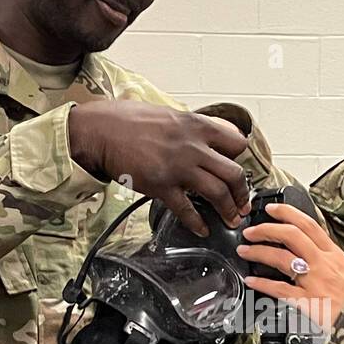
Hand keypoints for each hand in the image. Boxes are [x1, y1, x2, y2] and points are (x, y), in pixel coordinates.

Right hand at [67, 101, 250, 236]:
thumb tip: (208, 138)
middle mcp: (193, 147)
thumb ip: (192, 128)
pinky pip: (187, 210)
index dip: (241, 159)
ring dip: (229, 211)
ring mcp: (178, 168)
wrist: (100, 131)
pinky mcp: (162, 187)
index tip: (239, 169)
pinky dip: (198, 223)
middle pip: (233, 173)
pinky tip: (203, 229)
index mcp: (197, 126)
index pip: (237, 143)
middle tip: (243, 204)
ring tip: (232, 220)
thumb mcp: (169, 114)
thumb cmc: (129, 120)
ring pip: (217, 193)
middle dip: (242, 193)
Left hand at [238, 203, 343, 329]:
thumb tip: (307, 249)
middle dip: (266, 230)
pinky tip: (251, 280)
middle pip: (290, 236)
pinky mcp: (307, 301)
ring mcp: (313, 281)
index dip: (287, 213)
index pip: (308, 224)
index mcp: (332, 253)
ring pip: (281, 258)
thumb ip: (326, 258)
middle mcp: (322, 263)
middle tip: (251, 231)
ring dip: (258, 252)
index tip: (272, 209)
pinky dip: (262, 284)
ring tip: (245, 251)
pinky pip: (280, 289)